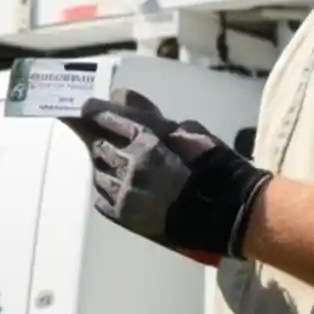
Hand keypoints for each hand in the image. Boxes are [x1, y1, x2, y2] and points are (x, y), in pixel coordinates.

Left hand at [61, 87, 271, 265]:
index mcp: (148, 139)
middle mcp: (131, 164)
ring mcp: (125, 192)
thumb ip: (151, 115)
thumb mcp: (187, 130)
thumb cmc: (212, 165)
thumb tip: (122, 97)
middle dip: (102, 140)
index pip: (107, 119)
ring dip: (106, 166)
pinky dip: (108, 190)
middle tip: (108, 140)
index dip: (94, 112)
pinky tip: (122, 188)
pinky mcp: (123, 216)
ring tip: (123, 168)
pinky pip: (102, 198)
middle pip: (98, 146)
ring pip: (98, 172)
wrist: (227, 212)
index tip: (86, 109)